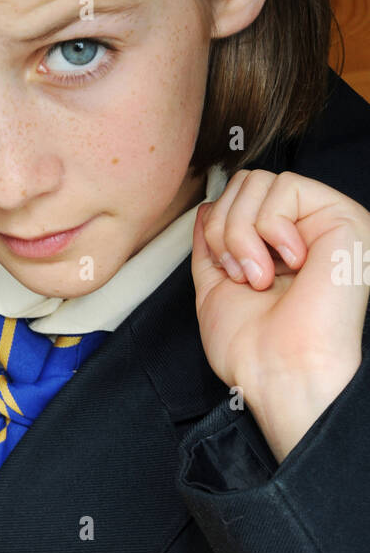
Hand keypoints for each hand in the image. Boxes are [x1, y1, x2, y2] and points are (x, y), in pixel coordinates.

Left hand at [192, 168, 368, 459]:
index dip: (216, 226)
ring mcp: (326, 222)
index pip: (237, 198)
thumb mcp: (214, 287)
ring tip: (260, 276)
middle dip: (225, 228)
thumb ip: (210, 244)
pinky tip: (290, 264)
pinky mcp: (345, 217)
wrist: (280, 371)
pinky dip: (270, 228)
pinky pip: (286, 187)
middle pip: (246, 183)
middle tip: (241, 275)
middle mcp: (305, 231)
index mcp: (279, 247)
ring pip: (261, 181)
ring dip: (243, 233)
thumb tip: (208, 205)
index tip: (224, 270)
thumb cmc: (252, 347)